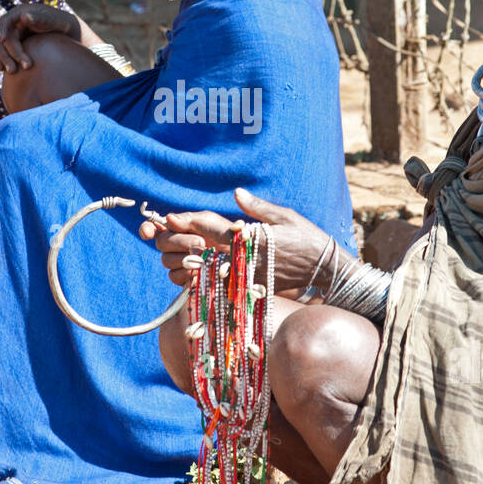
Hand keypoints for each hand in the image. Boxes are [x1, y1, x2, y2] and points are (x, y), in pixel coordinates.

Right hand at [0, 4, 80, 73]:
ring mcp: (14, 37)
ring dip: (4, 59)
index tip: (2, 40)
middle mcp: (14, 25)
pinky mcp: (15, 48)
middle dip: (11, 52)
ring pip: (1, 48)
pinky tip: (2, 70)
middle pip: (5, 38)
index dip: (2, 29)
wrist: (68, 35)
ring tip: (12, 71)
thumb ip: (41, 18)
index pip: (6, 20)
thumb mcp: (55, 20)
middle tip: (25, 66)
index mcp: (21, 13)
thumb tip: (24, 17)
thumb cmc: (62, 24)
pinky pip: (3, 54)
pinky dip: (2, 61)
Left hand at [138, 187, 337, 294]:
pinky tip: (186, 273)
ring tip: (165, 252)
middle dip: (175, 241)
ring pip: (203, 272)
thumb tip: (237, 193)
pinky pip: (217, 288)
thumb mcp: (284, 217)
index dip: (187, 222)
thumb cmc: (307, 239)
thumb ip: (257, 207)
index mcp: (250, 237)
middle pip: (200, 251)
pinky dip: (198, 281)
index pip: (211, 228)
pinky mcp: (248, 290)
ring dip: (181, 262)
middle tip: (157, 235)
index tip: (168, 217)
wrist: (326, 271)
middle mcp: (244, 258)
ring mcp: (245, 276)